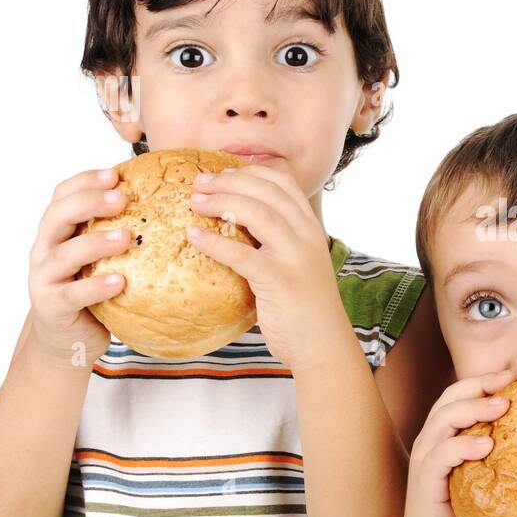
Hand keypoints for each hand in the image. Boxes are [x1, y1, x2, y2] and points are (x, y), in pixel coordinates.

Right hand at [28, 167, 131, 366]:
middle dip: (88, 203)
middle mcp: (44, 250)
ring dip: (95, 243)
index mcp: (56, 232)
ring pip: (63, 255)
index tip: (115, 175)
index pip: (61, 196)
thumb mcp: (98, 256)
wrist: (65, 338)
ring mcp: (44, 279)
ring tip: (126, 238)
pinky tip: (120, 282)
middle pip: (57, 216)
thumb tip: (162, 204)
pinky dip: (95, 287)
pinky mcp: (52, 307)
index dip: (84, 182)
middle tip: (122, 198)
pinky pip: (73, 295)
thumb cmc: (88, 289)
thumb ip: (114, 231)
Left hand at [187, 163, 334, 370]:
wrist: (323, 344)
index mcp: (311, 227)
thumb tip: (237, 225)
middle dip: (228, 181)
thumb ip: (277, 242)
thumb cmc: (304, 307)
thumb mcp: (299, 263)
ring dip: (221, 202)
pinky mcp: (279, 279)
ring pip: (257, 212)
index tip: (222, 173)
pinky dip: (214, 242)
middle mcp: (307, 235)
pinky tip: (193, 236)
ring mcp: (295, 256)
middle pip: (266, 191)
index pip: (283, 183)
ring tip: (194, 203)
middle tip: (198, 183)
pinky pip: (242, 253)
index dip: (250, 171)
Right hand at [396, 371, 516, 516]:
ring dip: (475, 407)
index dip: (486, 380)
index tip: (516, 375)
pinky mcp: (425, 480)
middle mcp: (431, 439)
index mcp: (445, 434)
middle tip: (512, 381)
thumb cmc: (464, 512)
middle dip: (482, 385)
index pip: (461, 394)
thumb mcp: (485, 477)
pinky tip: (486, 445)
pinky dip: (463, 445)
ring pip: (445, 418)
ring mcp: (425, 458)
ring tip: (503, 405)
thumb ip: (501, 455)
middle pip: (451, 397)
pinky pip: (442, 455)